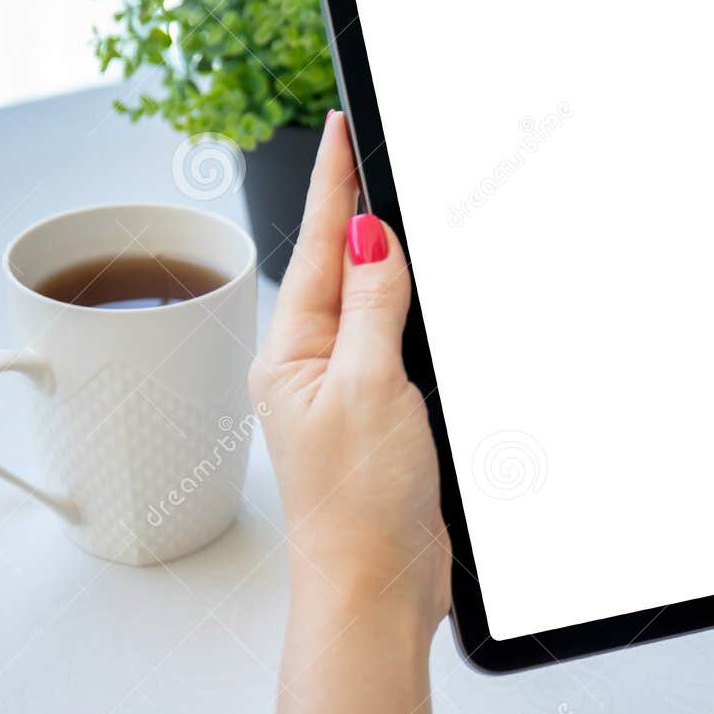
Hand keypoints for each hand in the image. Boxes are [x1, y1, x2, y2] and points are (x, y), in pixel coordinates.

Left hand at [248, 111, 447, 631]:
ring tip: (389, 205)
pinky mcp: (380, 421)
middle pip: (340, 270)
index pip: (321, 248)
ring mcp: (346, 395)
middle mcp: (313, 370)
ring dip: (384, 261)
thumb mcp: (368, 388)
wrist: (376, 587)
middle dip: (356, 210)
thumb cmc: (358, 503)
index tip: (342, 127)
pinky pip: (394, 348)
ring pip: (370, 307)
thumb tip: (373, 238)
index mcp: (292, 355)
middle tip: (367, 149)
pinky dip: (410, 314)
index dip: (335, 184)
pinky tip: (421, 301)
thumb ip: (373, 308)